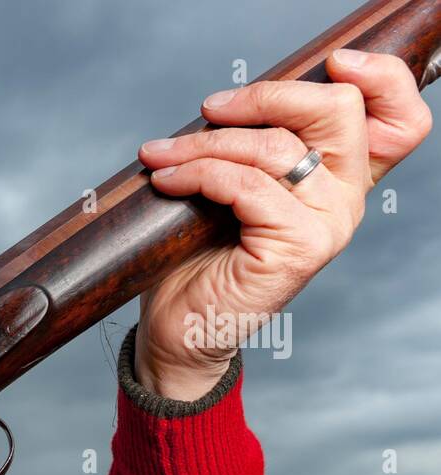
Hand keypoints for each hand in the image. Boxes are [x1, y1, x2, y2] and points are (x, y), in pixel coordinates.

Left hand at [134, 49, 432, 399]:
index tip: (334, 62)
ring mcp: (328, 225)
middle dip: (267, 96)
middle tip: (211, 108)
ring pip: (274, 147)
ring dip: (206, 142)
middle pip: (338, 111)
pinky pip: (247, 185)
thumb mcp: (234, 189)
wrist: (182, 328)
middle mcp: (346, 200)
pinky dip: (199, 173)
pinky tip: (166, 180)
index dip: (381, 78)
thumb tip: (231, 99)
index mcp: (341, 180)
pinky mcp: (298, 248)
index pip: (398, 120)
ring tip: (160, 155)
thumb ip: (256, 147)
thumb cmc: (200, 258)